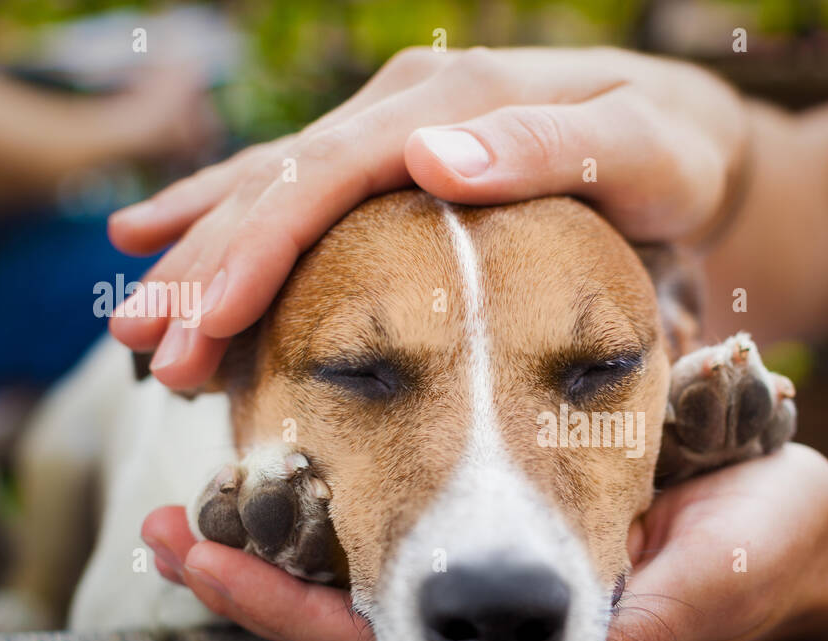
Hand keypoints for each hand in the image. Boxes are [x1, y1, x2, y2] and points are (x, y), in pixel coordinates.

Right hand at [108, 46, 747, 387]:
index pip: (325, 177)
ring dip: (201, 260)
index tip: (204, 322)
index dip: (256, 249)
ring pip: (273, 195)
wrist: (688, 142)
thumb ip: (547, 147)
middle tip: (143, 348)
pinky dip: (237, 237)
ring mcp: (395, 136)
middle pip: (278, 187)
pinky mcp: (398, 169)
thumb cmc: (670, 153)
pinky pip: (302, 203)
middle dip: (204, 269)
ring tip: (139, 329)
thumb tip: (431, 156)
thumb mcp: (639, 146)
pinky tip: (179, 260)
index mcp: (447, 105)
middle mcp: (404, 112)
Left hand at [139, 443, 827, 640]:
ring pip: (373, 547)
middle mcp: (501, 601)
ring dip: (286, 513)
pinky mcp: (520, 494)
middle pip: (351, 600)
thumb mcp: (701, 583)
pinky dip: (355, 458)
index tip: (200, 554)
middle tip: (163, 521)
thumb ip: (631, 622)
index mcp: (531, 634)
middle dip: (256, 567)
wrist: (799, 522)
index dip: (294, 608)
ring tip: (205, 467)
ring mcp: (504, 554)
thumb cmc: (763, 550)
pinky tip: (301, 416)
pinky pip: (420, 488)